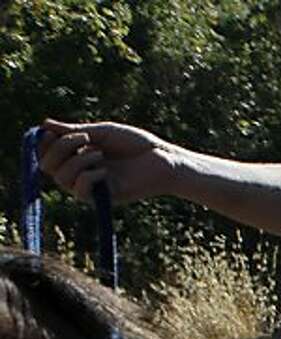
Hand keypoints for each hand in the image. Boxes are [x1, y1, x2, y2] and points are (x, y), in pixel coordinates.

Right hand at [36, 119, 176, 203]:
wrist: (164, 159)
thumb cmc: (137, 144)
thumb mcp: (102, 132)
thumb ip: (73, 131)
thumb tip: (44, 124)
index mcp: (78, 154)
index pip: (46, 153)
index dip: (43, 143)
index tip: (52, 131)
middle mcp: (81, 171)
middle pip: (48, 167)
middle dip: (59, 148)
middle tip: (84, 137)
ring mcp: (92, 186)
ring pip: (61, 179)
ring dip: (77, 161)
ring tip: (100, 153)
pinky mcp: (104, 198)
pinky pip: (80, 192)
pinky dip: (87, 177)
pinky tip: (104, 170)